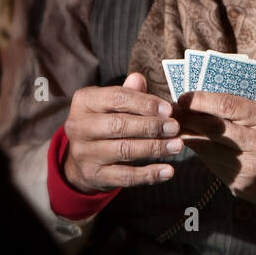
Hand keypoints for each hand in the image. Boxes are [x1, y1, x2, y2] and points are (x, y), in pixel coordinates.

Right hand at [62, 72, 182, 193]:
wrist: (80, 160)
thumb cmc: (104, 123)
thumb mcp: (110, 105)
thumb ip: (127, 93)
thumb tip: (139, 78)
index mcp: (84, 101)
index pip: (117, 98)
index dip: (145, 103)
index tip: (168, 109)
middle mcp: (78, 126)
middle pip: (119, 125)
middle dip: (151, 126)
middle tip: (175, 127)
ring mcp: (84, 153)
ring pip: (124, 150)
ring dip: (154, 148)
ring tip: (177, 146)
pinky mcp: (93, 176)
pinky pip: (125, 176)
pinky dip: (149, 174)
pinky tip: (168, 171)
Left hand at [175, 92, 255, 220]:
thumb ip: (248, 108)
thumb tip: (212, 95)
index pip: (227, 106)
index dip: (201, 99)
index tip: (184, 96)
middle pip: (211, 128)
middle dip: (187, 117)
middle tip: (170, 109)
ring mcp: (247, 169)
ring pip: (207, 149)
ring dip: (189, 136)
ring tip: (176, 125)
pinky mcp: (240, 186)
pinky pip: (214, 165)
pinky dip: (203, 153)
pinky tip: (195, 143)